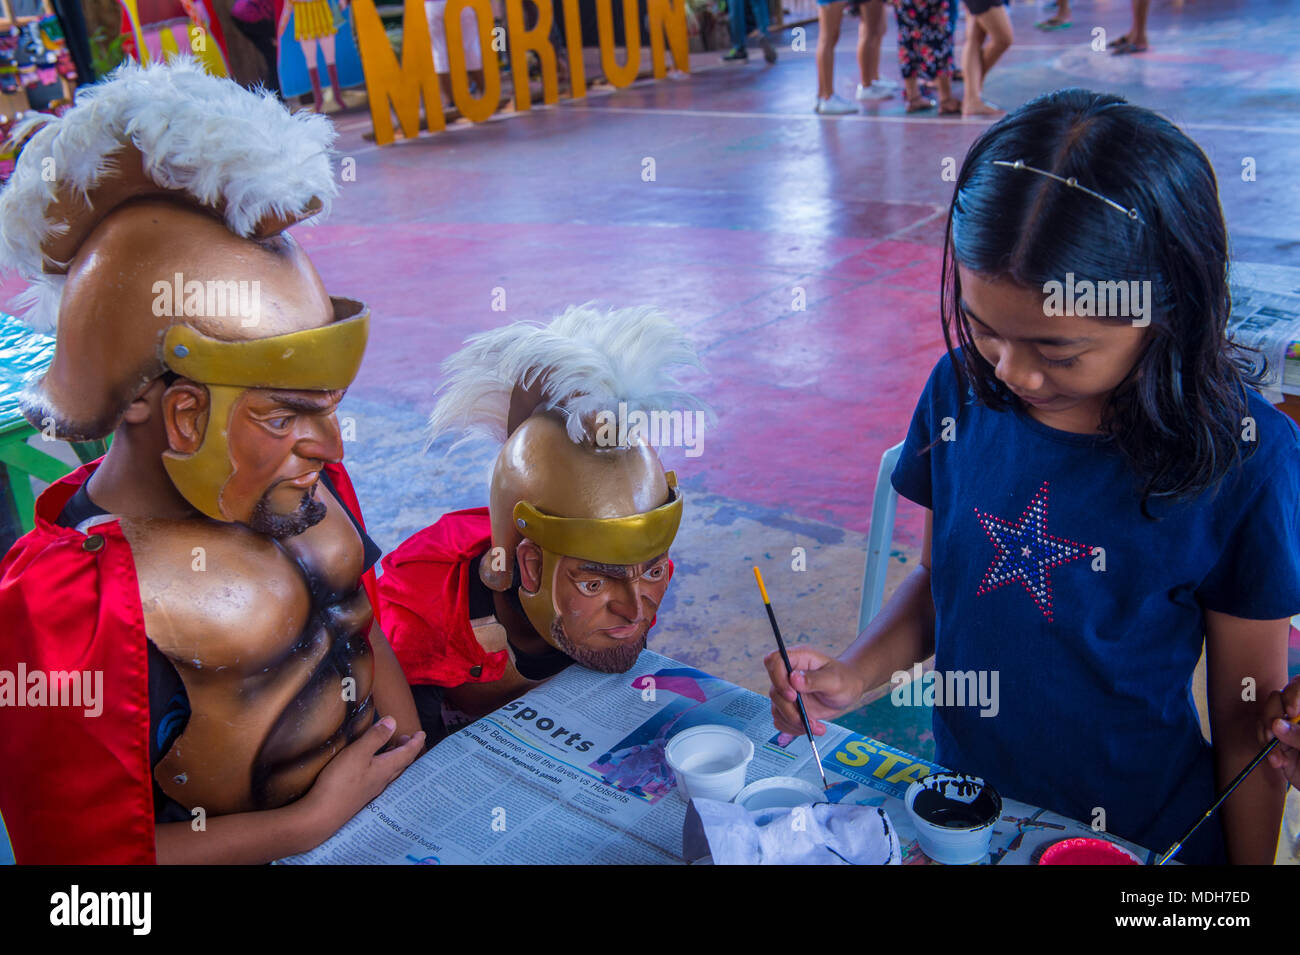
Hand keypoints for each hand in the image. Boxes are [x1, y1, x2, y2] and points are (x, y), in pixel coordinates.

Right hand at [301, 716, 424, 832]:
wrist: (322, 816)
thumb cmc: (340, 783)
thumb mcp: (358, 753)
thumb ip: (375, 737)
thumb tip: (393, 722)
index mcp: (385, 769)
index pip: (407, 754)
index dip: (415, 743)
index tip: (422, 734)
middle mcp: (381, 781)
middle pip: (400, 763)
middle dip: (405, 749)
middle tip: (405, 737)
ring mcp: (370, 789)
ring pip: (389, 771)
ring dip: (393, 758)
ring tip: (391, 748)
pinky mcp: (359, 795)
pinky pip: (377, 777)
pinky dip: (381, 766)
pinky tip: (371, 766)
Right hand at [765, 647, 864, 737]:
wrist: (848, 690)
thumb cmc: (844, 679)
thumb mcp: (834, 680)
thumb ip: (814, 679)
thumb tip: (793, 679)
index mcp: (798, 659)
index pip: (774, 661)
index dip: (777, 679)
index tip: (793, 696)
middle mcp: (788, 674)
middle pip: (774, 692)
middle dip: (790, 711)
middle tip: (810, 720)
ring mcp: (787, 691)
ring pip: (776, 709)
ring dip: (794, 723)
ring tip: (816, 726)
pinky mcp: (789, 706)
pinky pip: (781, 720)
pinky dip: (794, 728)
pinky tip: (813, 727)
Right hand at [1265, 677, 1299, 787]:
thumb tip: (1277, 725)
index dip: (1294, 692)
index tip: (1292, 710)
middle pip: (1279, 698)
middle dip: (1273, 714)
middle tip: (1274, 731)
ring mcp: (1289, 728)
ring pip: (1266, 715)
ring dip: (1266, 733)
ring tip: (1276, 753)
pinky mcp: (1278, 742)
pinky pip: (1262, 734)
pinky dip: (1265, 747)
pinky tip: (1277, 761)